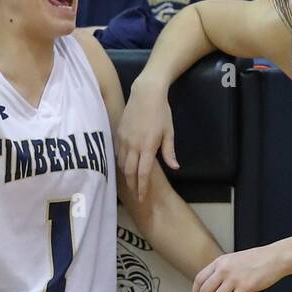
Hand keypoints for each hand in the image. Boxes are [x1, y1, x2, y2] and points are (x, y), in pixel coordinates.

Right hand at [117, 77, 177, 201]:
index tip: (142, 197)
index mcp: (147, 146)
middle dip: (132, 185)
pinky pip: (117, 153)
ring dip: (125, 175)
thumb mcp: (169, 132)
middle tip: (135, 195)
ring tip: (130, 183)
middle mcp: (133, 145)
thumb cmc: (161, 112)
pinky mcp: (118, 133)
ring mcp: (123, 139)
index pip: (143, 173)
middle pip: (129, 171)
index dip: (142, 187)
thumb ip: (169, 152)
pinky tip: (123, 167)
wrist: (146, 93)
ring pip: (121, 163)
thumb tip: (175, 168)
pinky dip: (120, 162)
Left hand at [193, 246, 285, 291]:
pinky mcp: (246, 287)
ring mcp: (235, 278)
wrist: (275, 258)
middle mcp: (224, 269)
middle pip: (205, 291)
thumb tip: (212, 284)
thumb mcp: (234, 260)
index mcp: (220, 262)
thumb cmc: (257, 259)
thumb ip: (222, 269)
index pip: (199, 279)